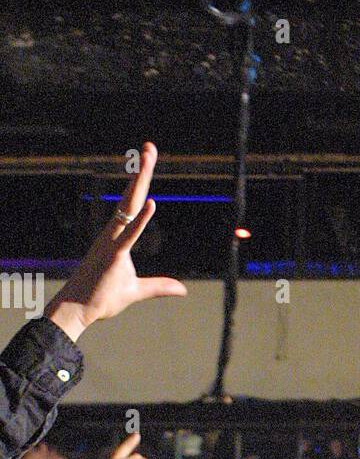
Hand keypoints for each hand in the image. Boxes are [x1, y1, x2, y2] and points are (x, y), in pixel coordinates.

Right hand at [44, 142, 186, 340]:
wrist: (77, 311)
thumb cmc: (102, 299)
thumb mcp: (137, 291)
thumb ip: (159, 287)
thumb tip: (182, 289)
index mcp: (118, 237)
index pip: (133, 204)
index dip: (140, 183)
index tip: (146, 160)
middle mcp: (113, 233)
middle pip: (131, 197)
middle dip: (141, 172)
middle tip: (150, 147)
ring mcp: (112, 243)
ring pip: (129, 208)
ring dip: (139, 184)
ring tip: (147, 160)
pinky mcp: (113, 256)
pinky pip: (129, 235)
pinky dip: (141, 220)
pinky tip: (151, 203)